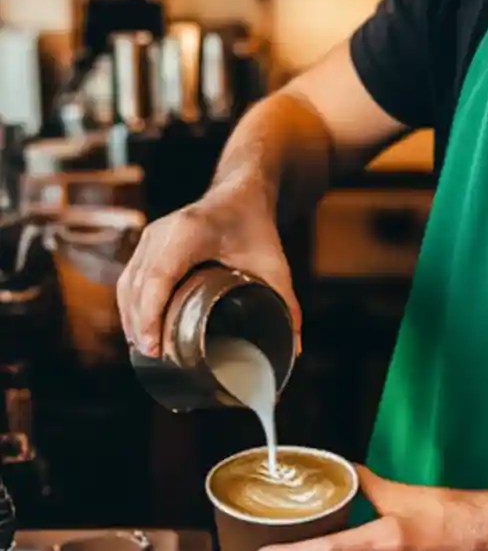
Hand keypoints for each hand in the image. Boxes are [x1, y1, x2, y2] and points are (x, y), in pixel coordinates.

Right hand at [116, 177, 299, 355]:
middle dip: (140, 323)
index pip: (160, 275)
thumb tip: (295, 348)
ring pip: (130, 282)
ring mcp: (152, 236)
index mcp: (191, 231)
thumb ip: (286, 304)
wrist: (241, 194)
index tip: (155, 345)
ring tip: (145, 349)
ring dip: (132, 317)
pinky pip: (131, 277)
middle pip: (139, 283)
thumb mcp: (275, 264)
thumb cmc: (256, 226)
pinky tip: (138, 328)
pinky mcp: (148, 243)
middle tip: (153, 356)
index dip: (152, 313)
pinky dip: (131, 304)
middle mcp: (163, 231)